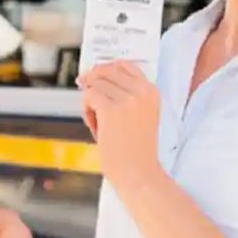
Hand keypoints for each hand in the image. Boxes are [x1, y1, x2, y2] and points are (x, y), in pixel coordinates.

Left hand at [78, 60, 162, 187]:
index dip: (106, 70)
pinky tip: (94, 125)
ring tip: (98, 122)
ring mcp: (127, 99)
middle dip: (94, 84)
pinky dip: (86, 110)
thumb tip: (89, 76)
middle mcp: (141, 91)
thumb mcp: (138, 114)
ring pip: (95, 84)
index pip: (124, 65)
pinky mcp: (111, 109)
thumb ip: (122, 94)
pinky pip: (89, 96)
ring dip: (90, 101)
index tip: (96, 79)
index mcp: (151, 91)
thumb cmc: (135, 149)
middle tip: (91, 101)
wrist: (138, 173)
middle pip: (106, 71)